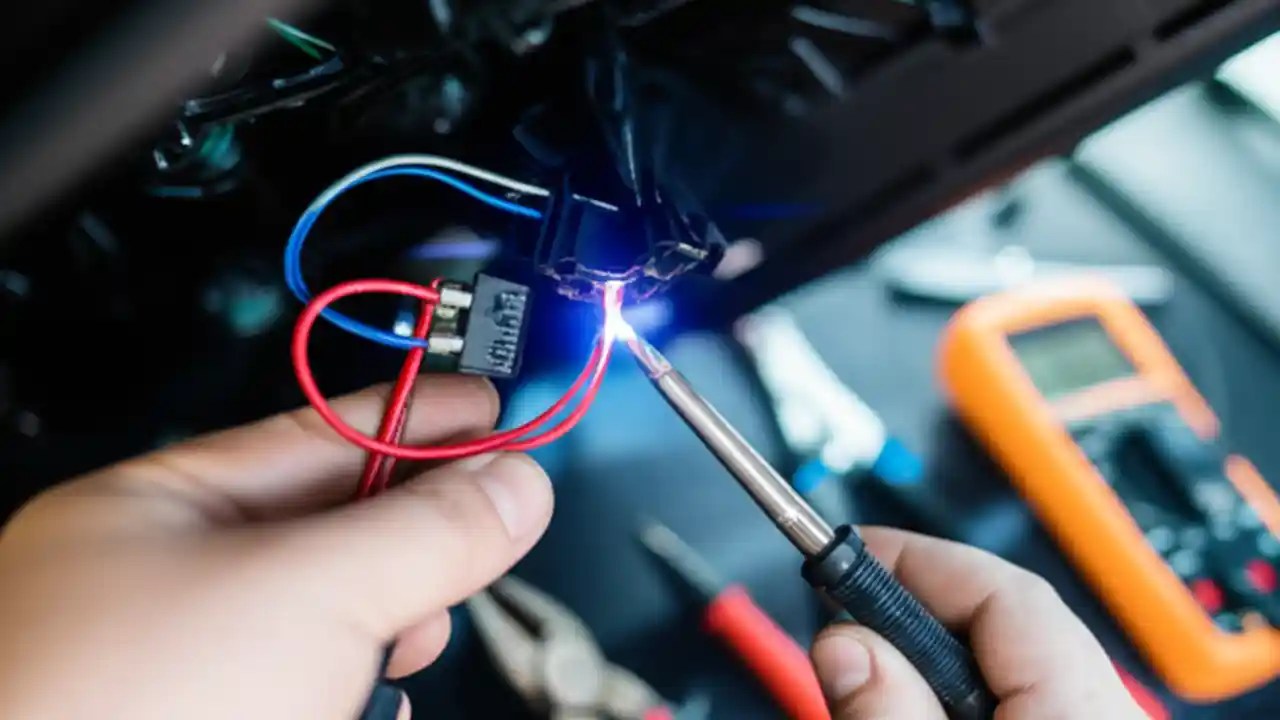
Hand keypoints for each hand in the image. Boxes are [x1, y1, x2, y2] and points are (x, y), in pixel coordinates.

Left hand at [0, 377, 552, 719]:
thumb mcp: (308, 594)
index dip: (411, 416)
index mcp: (149, 514)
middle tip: (490, 516)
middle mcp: (159, 590)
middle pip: (327, 530)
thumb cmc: (119, 714)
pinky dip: (357, 693)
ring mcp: (183, 671)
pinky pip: (311, 688)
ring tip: (418, 636)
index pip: (311, 434)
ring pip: (325, 621)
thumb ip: (424, 530)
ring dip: (388, 628)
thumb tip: (512, 485)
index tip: (489, 407)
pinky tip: (375, 705)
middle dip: (410, 533)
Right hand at [810, 528, 1147, 718]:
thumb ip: (892, 716)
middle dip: (918, 611)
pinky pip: (1028, 698)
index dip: (918, 561)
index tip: (845, 554)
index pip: (1008, 593)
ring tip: (872, 675)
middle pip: (1012, 624)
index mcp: (1086, 715)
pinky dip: (965, 696)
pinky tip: (920, 707)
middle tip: (844, 617)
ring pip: (1014, 663)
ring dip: (934, 657)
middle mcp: (1111, 717)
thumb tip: (845, 642)